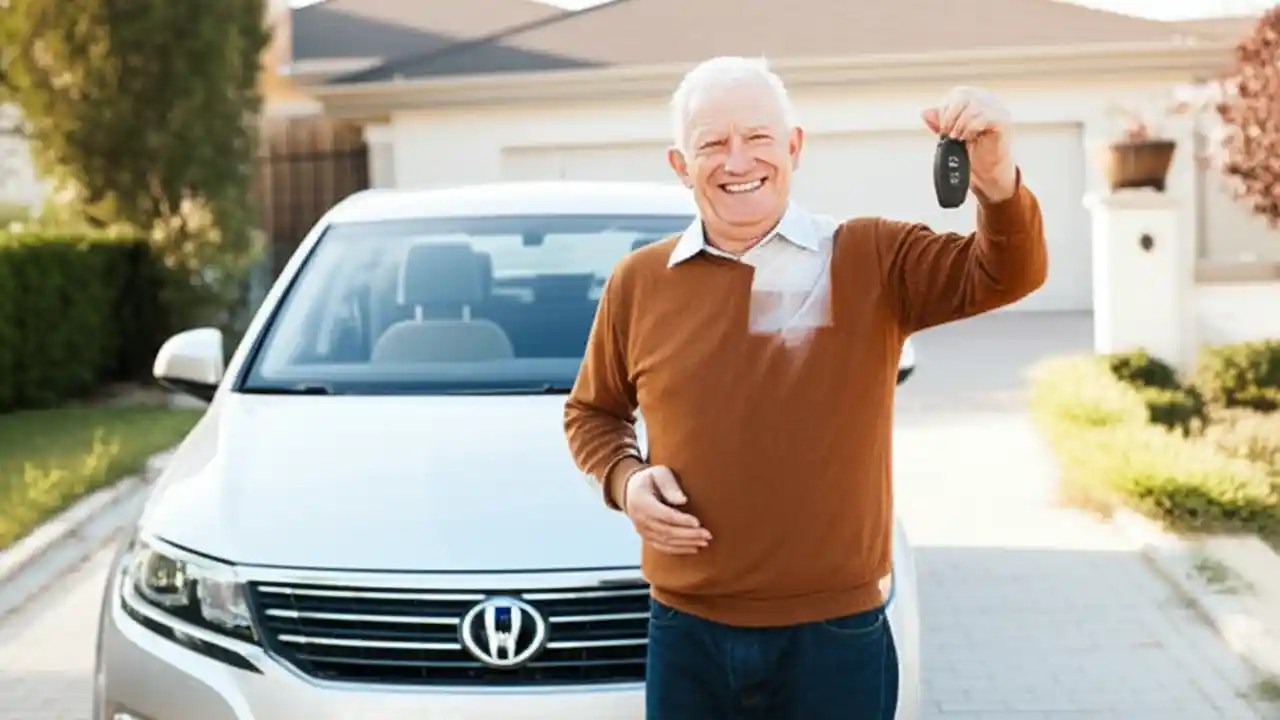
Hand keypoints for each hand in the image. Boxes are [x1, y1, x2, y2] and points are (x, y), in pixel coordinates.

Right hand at [623, 465, 711, 554]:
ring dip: (686, 543)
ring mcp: (642, 530)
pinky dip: (678, 549)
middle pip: (667, 531)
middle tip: (708, 534)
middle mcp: (640, 519)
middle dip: (689, 534)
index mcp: (642, 502)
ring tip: (704, 542)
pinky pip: (662, 547)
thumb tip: (683, 501)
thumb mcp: (659, 473)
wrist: (631, 490)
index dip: (681, 520)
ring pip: (666, 542)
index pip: (664, 515)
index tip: (698, 522)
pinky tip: (693, 548)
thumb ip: (669, 485)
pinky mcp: (646, 537)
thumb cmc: (649, 479)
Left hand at [921, 86, 1017, 202]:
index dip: (946, 109)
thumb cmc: (973, 151)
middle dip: (950, 117)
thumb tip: (925, 112)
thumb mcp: (951, 134)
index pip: (958, 94)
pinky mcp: (1004, 121)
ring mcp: (998, 109)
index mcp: (975, 99)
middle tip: (947, 134)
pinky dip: (970, 127)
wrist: (988, 171)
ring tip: (957, 138)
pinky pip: (985, 116)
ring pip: (973, 105)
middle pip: (964, 96)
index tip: (942, 128)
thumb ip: (939, 122)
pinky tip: (967, 138)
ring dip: (960, 123)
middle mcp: (988, 100)